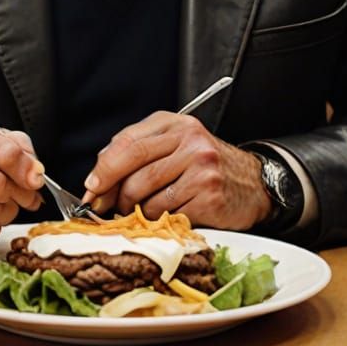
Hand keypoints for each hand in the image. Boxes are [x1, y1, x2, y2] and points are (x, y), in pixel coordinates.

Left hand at [80, 112, 270, 230]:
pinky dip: (158, 221)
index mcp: (176, 124)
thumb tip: (100, 172)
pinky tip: (164, 217)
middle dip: (111, 191)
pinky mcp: (209, 197)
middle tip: (102, 206)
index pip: (129, 142)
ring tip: (138, 211)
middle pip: (134, 168)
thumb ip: (141, 150)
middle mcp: (190, 142)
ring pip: (146, 196)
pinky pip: (166, 215)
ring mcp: (201, 169)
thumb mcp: (176, 144)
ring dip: (134, 211)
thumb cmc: (207, 164)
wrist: (255, 183)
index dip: (104, 167)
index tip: (91, 185)